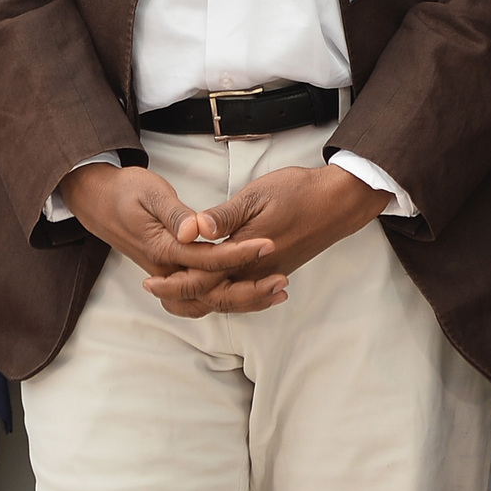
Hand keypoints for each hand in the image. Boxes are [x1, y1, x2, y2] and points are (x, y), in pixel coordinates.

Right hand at [58, 162, 288, 316]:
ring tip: (276, 292)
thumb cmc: (125, 191)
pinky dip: (229, 298)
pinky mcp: (174, 273)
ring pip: (208, 302)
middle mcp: (167, 270)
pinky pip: (203, 296)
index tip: (268, 244)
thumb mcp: (149, 192)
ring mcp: (169, 275)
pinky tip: (252, 290)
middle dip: (249, 290)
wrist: (98, 200)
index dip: (240, 253)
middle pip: (211, 294)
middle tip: (282, 281)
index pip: (208, 259)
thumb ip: (174, 214)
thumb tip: (194, 231)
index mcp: (163, 250)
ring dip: (243, 300)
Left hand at [142, 166, 389, 317]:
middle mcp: (256, 273)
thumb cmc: (299, 193)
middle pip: (213, 294)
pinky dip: (226, 296)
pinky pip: (246, 292)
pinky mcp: (276, 271)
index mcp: (246, 256)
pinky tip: (217, 289)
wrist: (339, 202)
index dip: (174, 282)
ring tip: (178, 292)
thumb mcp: (256, 196)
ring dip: (202, 297)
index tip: (150, 281)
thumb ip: (223, 217)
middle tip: (154, 290)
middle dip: (181, 295)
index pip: (202, 278)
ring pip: (229, 297)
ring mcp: (267, 275)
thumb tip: (191, 229)